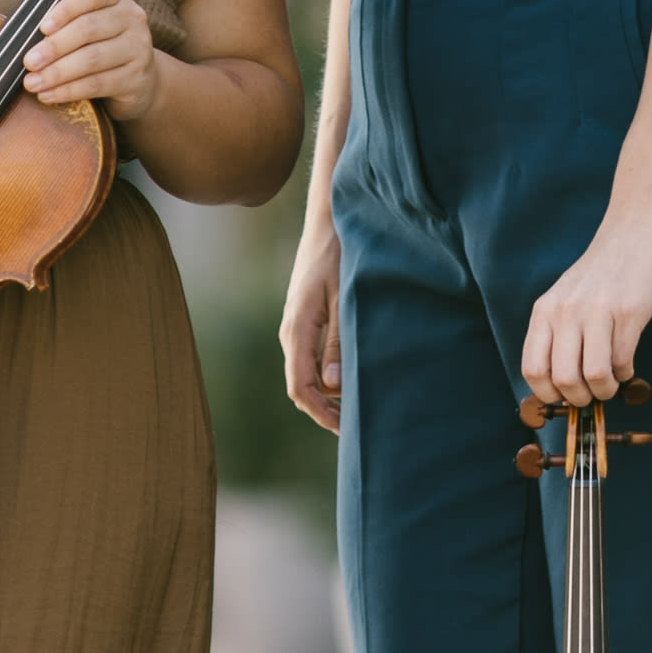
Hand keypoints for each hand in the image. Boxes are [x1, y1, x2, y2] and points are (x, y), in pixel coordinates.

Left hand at [20, 0, 158, 123]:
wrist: (137, 79)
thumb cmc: (99, 41)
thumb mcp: (82, 13)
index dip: (67, 7)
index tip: (42, 25)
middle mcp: (132, 18)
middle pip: (90, 28)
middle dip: (54, 47)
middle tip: (28, 61)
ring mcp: (138, 48)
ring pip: (94, 59)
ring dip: (58, 73)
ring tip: (32, 82)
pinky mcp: (136, 78)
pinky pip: (99, 84)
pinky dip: (70, 90)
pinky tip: (49, 95)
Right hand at [283, 212, 344, 431]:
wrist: (328, 224)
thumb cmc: (340, 256)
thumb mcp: (345, 299)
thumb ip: (338, 343)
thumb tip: (333, 388)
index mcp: (297, 329)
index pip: (300, 386)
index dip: (320, 413)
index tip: (344, 429)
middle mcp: (291, 332)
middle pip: (301, 385)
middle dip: (325, 409)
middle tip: (357, 424)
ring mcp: (295, 326)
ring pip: (307, 373)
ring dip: (328, 392)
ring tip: (360, 402)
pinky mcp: (304, 321)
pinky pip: (310, 358)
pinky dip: (327, 374)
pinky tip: (350, 376)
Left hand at [522, 213, 651, 408]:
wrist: (633, 235)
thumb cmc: (599, 274)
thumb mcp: (564, 298)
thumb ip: (556, 333)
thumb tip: (558, 384)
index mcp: (544, 311)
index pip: (533, 369)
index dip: (547, 394)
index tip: (562, 397)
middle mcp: (566, 312)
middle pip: (563, 378)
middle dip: (579, 398)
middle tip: (590, 396)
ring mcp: (597, 312)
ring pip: (593, 375)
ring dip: (604, 390)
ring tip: (610, 384)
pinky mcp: (628, 313)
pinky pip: (622, 360)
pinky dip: (624, 373)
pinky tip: (625, 366)